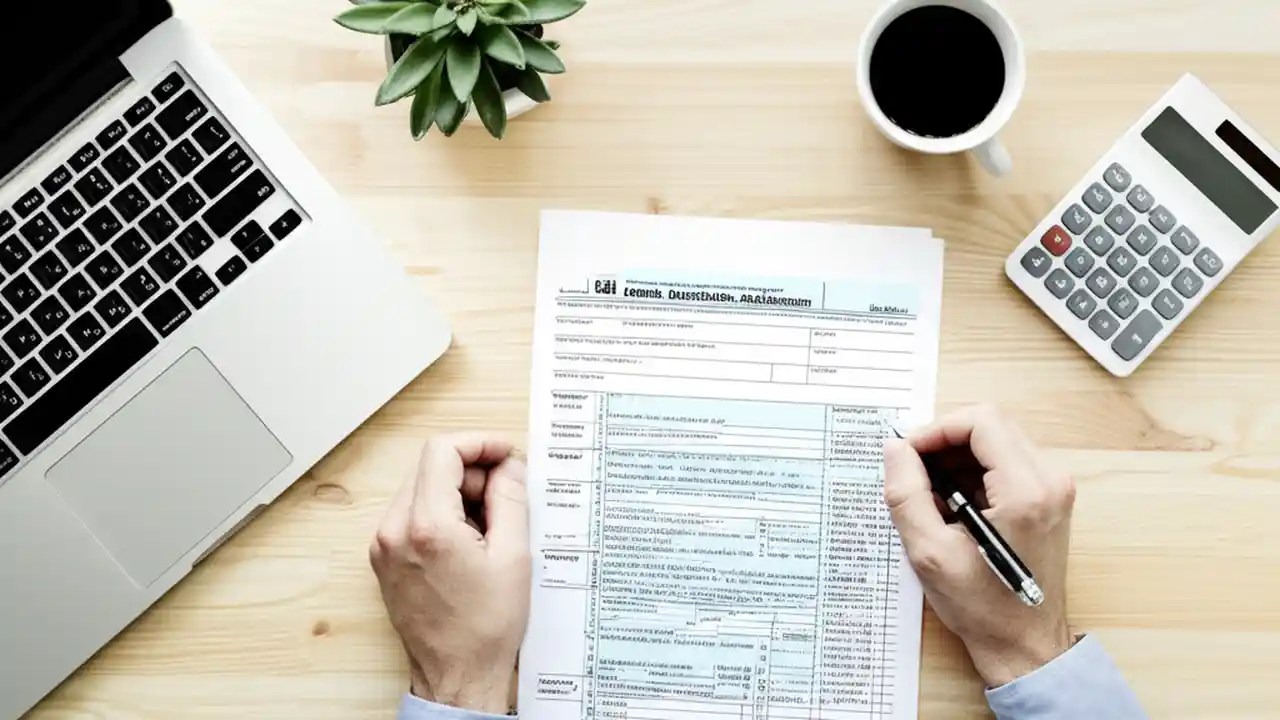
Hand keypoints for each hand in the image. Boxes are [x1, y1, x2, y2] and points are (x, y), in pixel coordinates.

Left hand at [369, 434, 530, 712]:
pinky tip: (471, 539)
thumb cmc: (485, 629)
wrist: (457, 677)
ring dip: (458, 493)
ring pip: (421, 489)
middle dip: (472, 471)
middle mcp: (394, 532)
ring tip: (491, 525)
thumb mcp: (514, 556)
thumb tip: (508, 465)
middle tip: (507, 494)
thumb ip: (510, 499)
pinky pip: (413, 514)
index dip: (479, 443)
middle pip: (430, 467)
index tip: (505, 454)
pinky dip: (443, 513)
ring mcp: (384, 546)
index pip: (443, 451)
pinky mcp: (384, 559)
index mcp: (427, 527)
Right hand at [883, 405, 1074, 686]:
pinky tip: (950, 505)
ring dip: (956, 457)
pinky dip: (972, 472)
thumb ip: (906, 494)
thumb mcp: (929, 553)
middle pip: (991, 426)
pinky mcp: (1048, 499)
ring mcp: (1053, 489)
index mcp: (1026, 492)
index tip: (907, 453)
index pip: (982, 421)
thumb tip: (895, 448)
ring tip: (929, 494)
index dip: (936, 428)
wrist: (1025, 646)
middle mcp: (1049, 482)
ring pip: (997, 441)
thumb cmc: (982, 608)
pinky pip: (1006, 463)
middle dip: (944, 441)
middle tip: (912, 470)